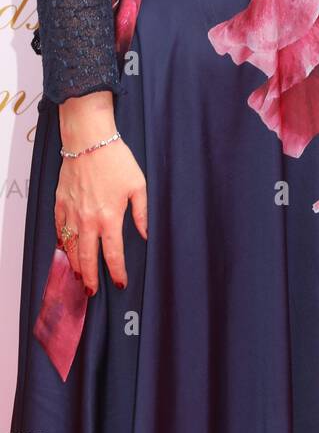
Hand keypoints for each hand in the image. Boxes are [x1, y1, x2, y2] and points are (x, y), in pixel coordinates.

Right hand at [54, 136, 147, 297]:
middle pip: (87, 258)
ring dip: (75, 265)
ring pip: (70, 248)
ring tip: (80, 276)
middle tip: (93, 291)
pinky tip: (65, 249)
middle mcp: (88, 220)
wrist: (89, 141)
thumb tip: (145, 234)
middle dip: (91, 278)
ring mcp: (71, 213)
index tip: (121, 282)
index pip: (113, 254)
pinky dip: (62, 243)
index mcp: (110, 217)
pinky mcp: (60, 204)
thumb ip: (142, 213)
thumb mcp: (138, 185)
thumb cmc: (116, 159)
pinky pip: (59, 230)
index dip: (117, 272)